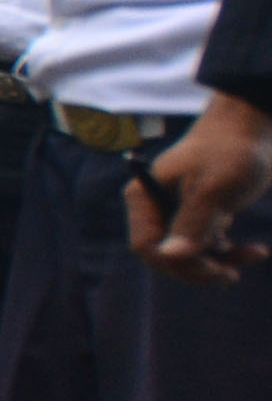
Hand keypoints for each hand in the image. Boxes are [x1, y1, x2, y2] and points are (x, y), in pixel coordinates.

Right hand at [130, 93, 271, 284]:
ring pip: (189, 254)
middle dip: (200, 267)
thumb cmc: (230, 151)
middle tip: (232, 275)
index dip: (176, 263)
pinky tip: (254, 249)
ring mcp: (176, 211)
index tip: (213, 268)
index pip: (147, 246)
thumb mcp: (214, 188)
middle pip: (166, 255)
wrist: (253, 126)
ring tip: (254, 254)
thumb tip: (171, 257)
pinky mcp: (198, 213)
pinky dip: (230, 251)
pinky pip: (207, 245)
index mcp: (145, 196)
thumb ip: (192, 222)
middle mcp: (155, 206)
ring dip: (221, 261)